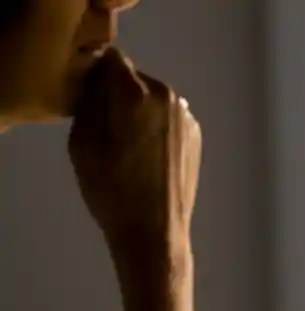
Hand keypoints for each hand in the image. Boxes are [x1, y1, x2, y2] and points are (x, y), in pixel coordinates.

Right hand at [68, 48, 200, 281]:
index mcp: (137, 94)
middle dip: (118, 94)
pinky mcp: (197, 135)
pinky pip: (168, 117)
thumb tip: (99, 81)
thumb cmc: (112, 189)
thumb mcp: (83, 142)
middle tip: (106, 129)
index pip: (113, 59)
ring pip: (152, 98)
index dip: (97, 73)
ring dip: (138, 110)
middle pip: (135, 78)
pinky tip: (146, 156)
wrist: (154, 231)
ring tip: (127, 147)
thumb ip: (89, 101)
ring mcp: (187, 117)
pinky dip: (155, 126)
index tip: (89, 97)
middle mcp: (169, 97)